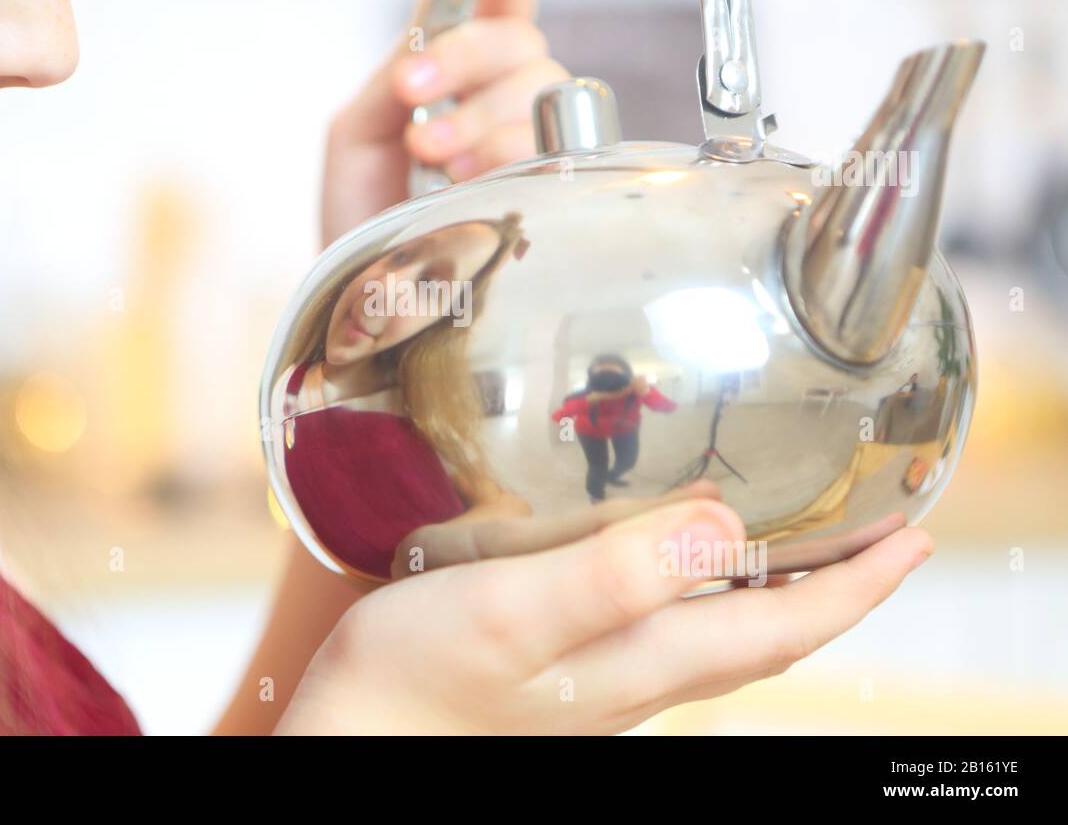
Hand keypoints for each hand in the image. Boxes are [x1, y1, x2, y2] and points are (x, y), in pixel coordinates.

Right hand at [277, 498, 932, 734]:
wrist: (350, 736)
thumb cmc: (417, 681)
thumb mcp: (516, 614)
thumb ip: (617, 574)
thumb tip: (724, 528)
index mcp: (641, 659)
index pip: (783, 626)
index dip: (858, 587)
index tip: (914, 540)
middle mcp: (636, 674)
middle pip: (766, 635)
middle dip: (835, 590)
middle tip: (879, 539)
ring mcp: (600, 678)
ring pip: (721, 634)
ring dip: (777, 591)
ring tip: (801, 544)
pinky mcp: (561, 668)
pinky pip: (667, 629)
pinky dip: (704, 592)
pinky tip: (676, 562)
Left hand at [320, 0, 568, 246]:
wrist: (359, 304)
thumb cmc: (356, 221)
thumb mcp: (360, 131)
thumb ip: (398, 65)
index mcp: (459, 90)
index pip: (502, 18)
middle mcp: (503, 115)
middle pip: (525, 48)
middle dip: (467, 58)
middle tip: (411, 94)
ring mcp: (529, 156)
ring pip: (541, 96)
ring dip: (479, 117)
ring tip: (428, 157)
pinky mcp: (546, 201)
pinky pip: (549, 153)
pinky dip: (501, 156)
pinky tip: (463, 178)